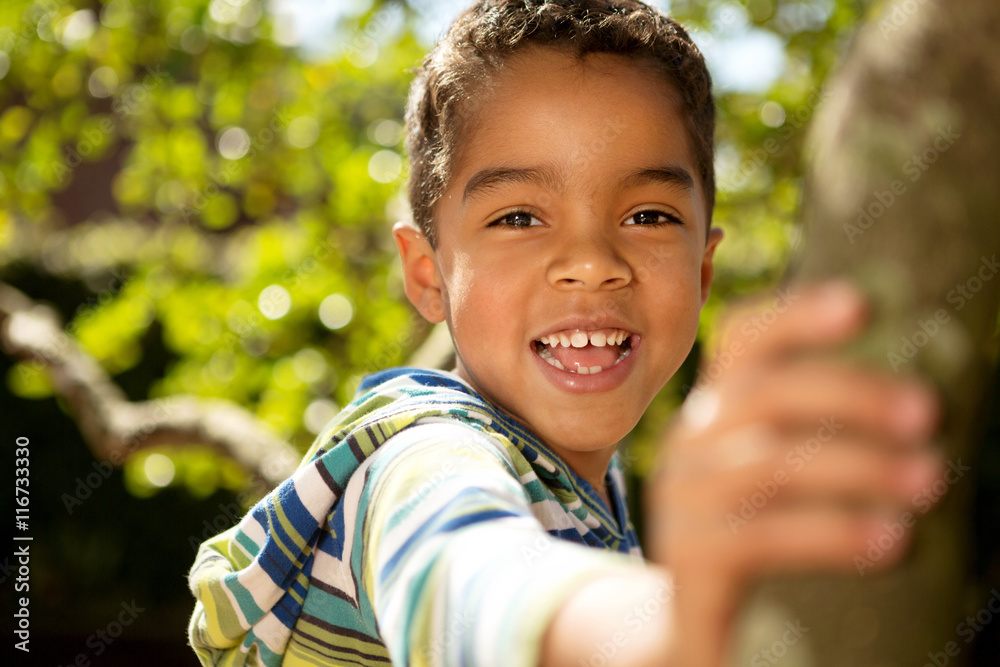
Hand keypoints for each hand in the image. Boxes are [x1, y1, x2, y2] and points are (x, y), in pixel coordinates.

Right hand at [644, 280, 944, 666]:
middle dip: (851, 395)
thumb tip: (920, 406)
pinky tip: (889, 542)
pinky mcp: (691, 558)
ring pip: (771, 463)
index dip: (796, 317)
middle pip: (764, 394)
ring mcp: (684, 499)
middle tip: (928, 415)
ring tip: (929, 482)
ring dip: (859, 466)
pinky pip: (763, 535)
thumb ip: (819, 435)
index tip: (863, 306)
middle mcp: (691, 440)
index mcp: (718, 409)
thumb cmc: (759, 538)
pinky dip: (832, 533)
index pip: (743, 342)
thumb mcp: (779, 477)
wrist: (691, 627)